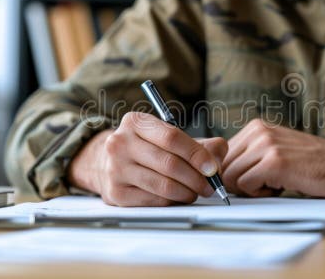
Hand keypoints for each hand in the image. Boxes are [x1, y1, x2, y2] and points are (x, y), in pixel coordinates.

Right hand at [67, 112, 227, 206]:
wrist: (105, 163)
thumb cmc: (147, 149)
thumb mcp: (169, 137)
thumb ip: (200, 143)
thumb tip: (218, 156)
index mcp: (135, 122)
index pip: (172, 137)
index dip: (197, 154)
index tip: (213, 168)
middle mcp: (120, 143)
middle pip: (169, 164)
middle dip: (196, 178)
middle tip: (210, 187)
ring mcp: (115, 169)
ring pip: (162, 185)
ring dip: (187, 192)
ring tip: (196, 192)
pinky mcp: (115, 193)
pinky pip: (153, 200)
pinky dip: (172, 201)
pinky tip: (178, 197)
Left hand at [221, 119, 324, 197]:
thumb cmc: (315, 165)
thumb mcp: (277, 151)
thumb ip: (251, 157)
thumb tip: (221, 175)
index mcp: (257, 127)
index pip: (222, 156)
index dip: (233, 174)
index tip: (251, 181)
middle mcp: (259, 132)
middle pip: (224, 167)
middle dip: (239, 183)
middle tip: (266, 185)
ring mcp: (266, 145)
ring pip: (231, 177)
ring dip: (250, 189)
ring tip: (275, 184)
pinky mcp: (274, 162)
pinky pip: (245, 185)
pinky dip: (260, 193)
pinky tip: (281, 187)